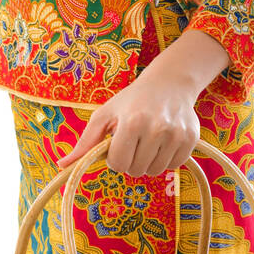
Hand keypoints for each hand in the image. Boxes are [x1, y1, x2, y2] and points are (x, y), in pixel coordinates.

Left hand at [56, 61, 201, 185]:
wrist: (169, 82)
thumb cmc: (131, 100)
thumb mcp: (105, 115)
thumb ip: (85, 143)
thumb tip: (62, 166)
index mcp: (131, 122)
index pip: (119, 164)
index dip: (115, 159)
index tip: (118, 145)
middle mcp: (156, 129)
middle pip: (137, 170)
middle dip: (131, 160)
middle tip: (134, 141)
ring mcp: (176, 135)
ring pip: (156, 171)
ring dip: (149, 161)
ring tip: (148, 140)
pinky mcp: (191, 139)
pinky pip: (175, 166)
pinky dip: (166, 158)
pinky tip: (163, 141)